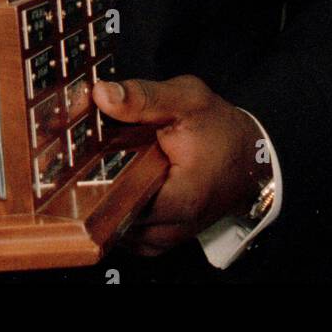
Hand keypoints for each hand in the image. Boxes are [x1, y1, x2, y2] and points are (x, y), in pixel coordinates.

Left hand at [93, 74, 270, 256]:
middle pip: (117, 221)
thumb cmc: (221, 128)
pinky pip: (136, 237)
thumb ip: (142, 97)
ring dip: (108, 206)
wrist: (253, 154)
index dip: (94, 180)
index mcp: (180, 198)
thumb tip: (100, 94)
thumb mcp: (186, 100)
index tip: (78, 159)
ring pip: (124, 233)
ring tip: (97, 172)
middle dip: (97, 192)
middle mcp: (176, 226)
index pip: (119, 203)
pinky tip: (115, 188)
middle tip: (82, 162)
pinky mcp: (170, 235)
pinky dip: (122, 217)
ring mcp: (173, 235)